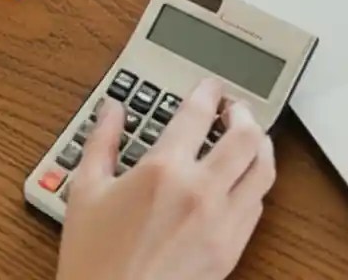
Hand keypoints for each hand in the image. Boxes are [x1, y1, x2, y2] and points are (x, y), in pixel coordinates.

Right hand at [57, 79, 276, 279]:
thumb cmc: (95, 260)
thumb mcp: (85, 192)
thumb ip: (101, 142)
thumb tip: (112, 110)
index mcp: (163, 171)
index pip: (198, 113)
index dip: (208, 91)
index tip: (209, 87)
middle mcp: (200, 192)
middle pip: (246, 135)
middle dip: (244, 113)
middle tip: (234, 109)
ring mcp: (221, 222)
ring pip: (263, 170)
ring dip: (260, 146)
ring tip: (249, 137)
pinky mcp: (231, 249)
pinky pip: (258, 205)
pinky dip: (255, 184)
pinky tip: (242, 180)